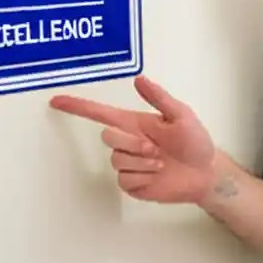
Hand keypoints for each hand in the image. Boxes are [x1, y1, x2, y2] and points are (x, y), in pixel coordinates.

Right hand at [51, 75, 216, 203]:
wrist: (205, 173)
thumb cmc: (196, 142)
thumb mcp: (181, 116)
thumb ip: (159, 98)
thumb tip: (139, 79)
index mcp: (135, 124)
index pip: (100, 114)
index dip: (78, 107)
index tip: (56, 101)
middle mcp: (127, 142)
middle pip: (107, 137)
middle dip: (132, 143)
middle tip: (157, 149)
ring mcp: (128, 164)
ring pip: (117, 160)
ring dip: (142, 162)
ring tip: (161, 163)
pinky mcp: (131, 183)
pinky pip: (125, 179)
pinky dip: (143, 177)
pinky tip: (157, 176)